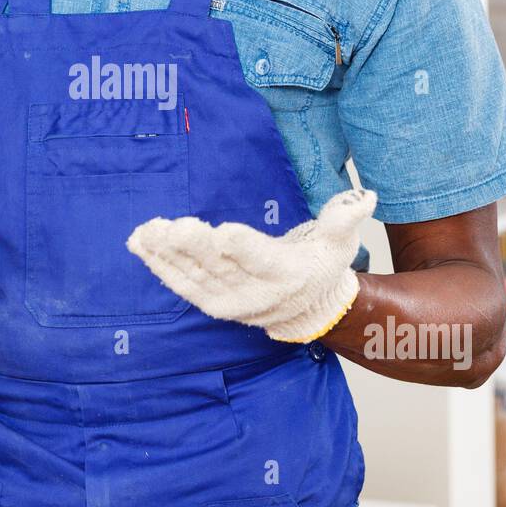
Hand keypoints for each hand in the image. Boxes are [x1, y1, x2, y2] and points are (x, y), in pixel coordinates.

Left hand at [127, 188, 376, 343]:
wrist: (309, 310)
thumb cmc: (322, 265)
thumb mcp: (340, 241)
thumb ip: (345, 217)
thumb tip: (364, 196)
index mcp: (286, 273)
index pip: (262, 259)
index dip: (241, 247)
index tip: (222, 230)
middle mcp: (255, 291)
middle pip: (220, 267)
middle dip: (193, 246)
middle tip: (172, 225)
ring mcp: (229, 300)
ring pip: (194, 276)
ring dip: (167, 254)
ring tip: (147, 231)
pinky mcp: (211, 303)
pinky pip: (181, 286)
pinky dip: (159, 266)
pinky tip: (141, 245)